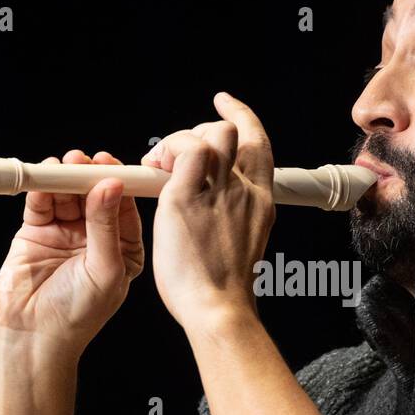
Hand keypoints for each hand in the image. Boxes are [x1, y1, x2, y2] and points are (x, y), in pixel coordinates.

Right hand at [0, 149, 144, 355]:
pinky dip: (44, 188)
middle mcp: (95, 237)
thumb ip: (106, 225)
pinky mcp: (37, 231)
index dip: (120, 184)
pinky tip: (47, 176)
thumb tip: (111, 185)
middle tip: (87, 160)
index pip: (125, 207)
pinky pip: (42, 203)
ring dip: (68, 177)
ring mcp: (66, 232)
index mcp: (123, 248)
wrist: (35, 336)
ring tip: (67, 164)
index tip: (115, 165)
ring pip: (68, 194)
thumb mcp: (104, 268)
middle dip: (92, 175)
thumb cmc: (78, 314)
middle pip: (95, 194)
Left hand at [147, 92, 275, 333]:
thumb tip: (215, 206)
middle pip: (231, 133)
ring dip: (181, 140)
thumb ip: (233, 216)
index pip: (258, 144)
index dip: (241, 117)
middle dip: (202, 131)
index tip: (225, 106)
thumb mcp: (242, 244)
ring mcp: (218, 191)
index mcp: (260, 202)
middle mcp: (244, 190)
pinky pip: (183, 150)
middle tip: (175, 156)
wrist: (219, 308)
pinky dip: (168, 149)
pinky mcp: (187, 196)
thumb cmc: (224, 288)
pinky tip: (154, 167)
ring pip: (209, 134)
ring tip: (161, 165)